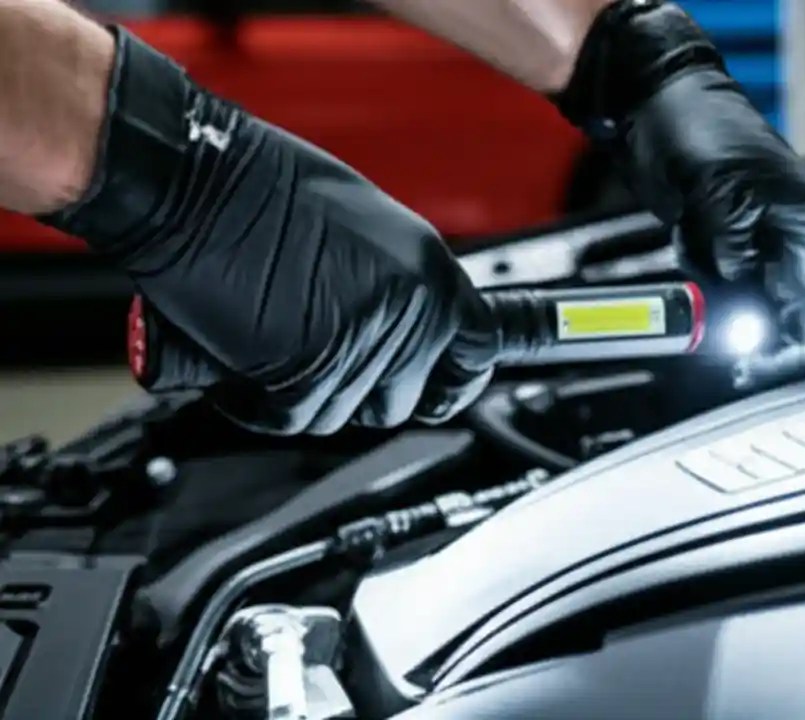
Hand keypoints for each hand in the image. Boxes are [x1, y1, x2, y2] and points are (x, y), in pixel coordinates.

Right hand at [45, 30, 497, 434]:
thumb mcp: (362, 226)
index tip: (440, 393)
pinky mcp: (307, 370)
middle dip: (355, 393)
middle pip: (401, 400)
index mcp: (429, 268)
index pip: (478, 349)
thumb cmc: (257, 186)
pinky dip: (256, 404)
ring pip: (341, 415)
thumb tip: (399, 325)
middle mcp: (409, 309)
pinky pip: (291, 418)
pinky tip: (237, 364)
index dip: (456, 380)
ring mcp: (362, 342)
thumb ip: (392, 281)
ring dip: (298, 395)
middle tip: (311, 359)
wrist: (191, 179)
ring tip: (265, 342)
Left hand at [555, 1, 804, 387]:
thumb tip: (747, 314)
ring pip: (765, 320)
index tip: (780, 371)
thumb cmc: (702, 126)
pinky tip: (691, 242)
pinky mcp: (736, 258)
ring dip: (729, 311)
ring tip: (702, 267)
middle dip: (769, 348)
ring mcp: (771, 255)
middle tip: (738, 365)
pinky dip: (706, 287)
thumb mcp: (723, 194)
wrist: (657, 108)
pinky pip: (729, 299)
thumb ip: (740, 258)